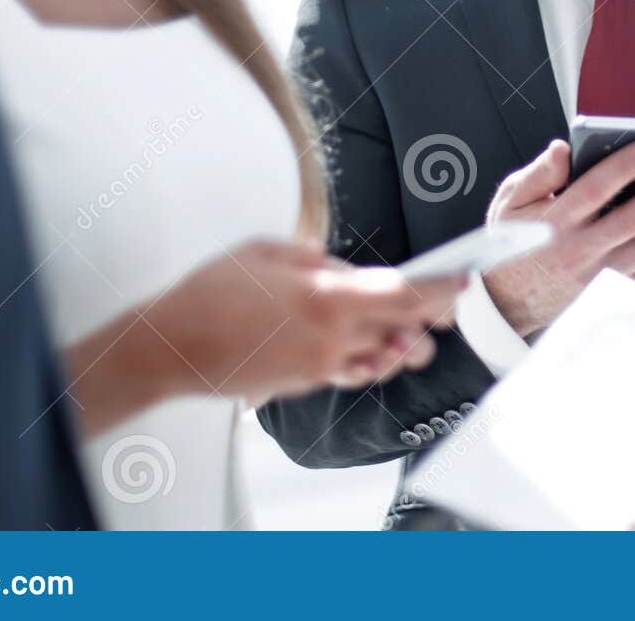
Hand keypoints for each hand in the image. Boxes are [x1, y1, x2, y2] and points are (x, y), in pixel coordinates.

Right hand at [67, 240, 465, 433]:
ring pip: (382, 359)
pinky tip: (361, 344)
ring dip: (398, 344)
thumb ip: (319, 259)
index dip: (443, 290)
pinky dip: (363, 358)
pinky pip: (349, 370)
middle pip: (405, 333)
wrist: (170, 346)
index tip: (463, 280)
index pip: (407, 297)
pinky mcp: (304, 383)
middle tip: (442, 305)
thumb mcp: (270, 251)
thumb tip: (349, 270)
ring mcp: (319, 367)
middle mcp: (331, 338)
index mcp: (328, 298)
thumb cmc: (211, 293)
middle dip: (430, 320)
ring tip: (404, 328)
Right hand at [482, 139, 634, 338]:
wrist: (508, 299)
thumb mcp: (510, 202)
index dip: (627, 167)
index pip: (595, 190)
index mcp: (554, 222)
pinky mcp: (610, 290)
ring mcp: (597, 275)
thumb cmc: (513, 241)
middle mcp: (578, 250)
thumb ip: (538, 173)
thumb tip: (563, 148)